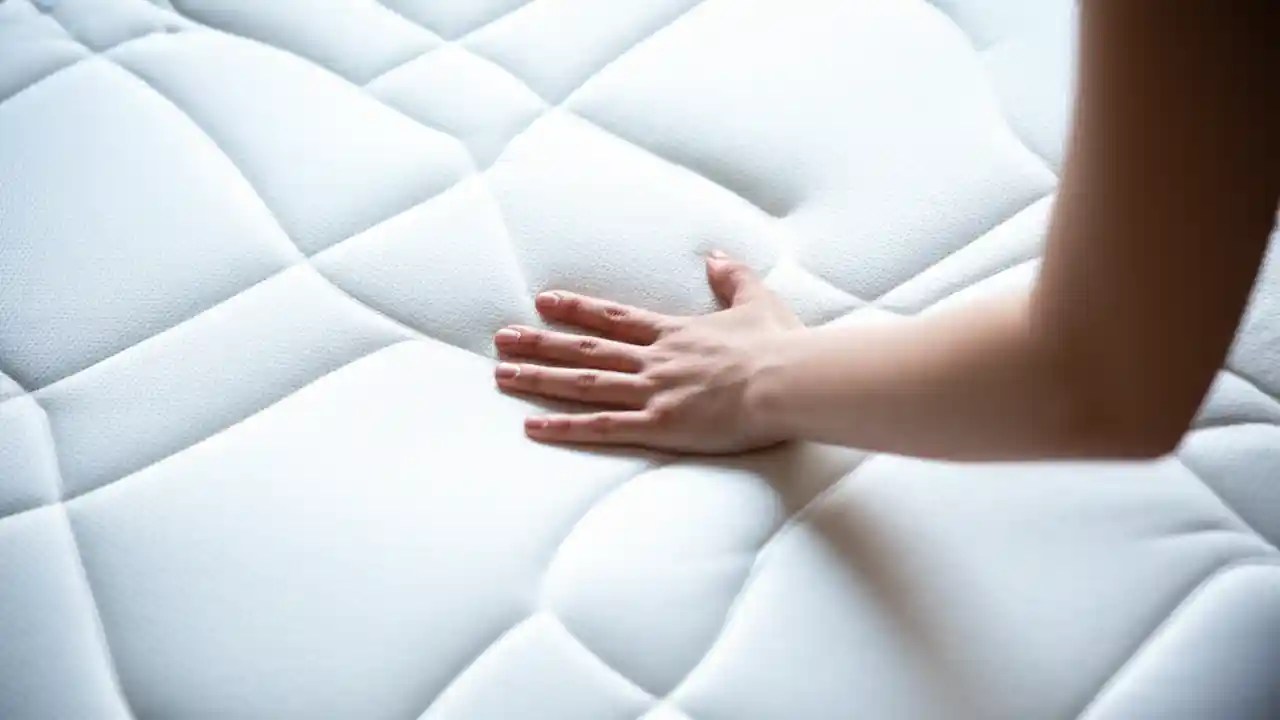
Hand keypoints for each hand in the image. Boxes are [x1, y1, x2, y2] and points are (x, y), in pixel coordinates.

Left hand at [493, 252, 802, 452]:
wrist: (789, 380)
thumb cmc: (780, 346)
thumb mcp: (757, 302)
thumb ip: (733, 278)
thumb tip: (717, 256)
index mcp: (675, 333)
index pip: (613, 317)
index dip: (576, 309)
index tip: (543, 301)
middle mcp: (654, 359)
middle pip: (585, 350)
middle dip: (540, 344)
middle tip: (502, 340)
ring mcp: (653, 392)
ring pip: (583, 384)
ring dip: (540, 379)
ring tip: (502, 376)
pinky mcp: (660, 425)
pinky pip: (603, 427)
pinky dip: (566, 427)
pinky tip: (534, 427)